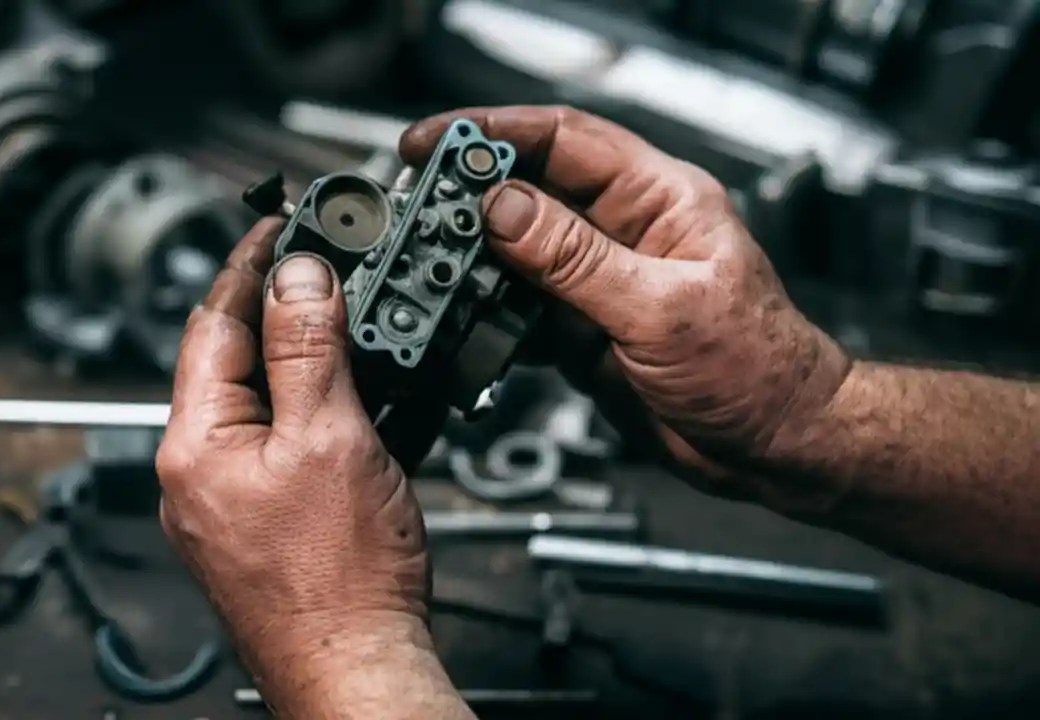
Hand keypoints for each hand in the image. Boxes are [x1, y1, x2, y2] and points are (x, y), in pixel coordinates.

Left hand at [156, 220, 440, 712]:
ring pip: (256, 402)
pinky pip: (274, 443)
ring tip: (342, 324)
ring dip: (298, 358)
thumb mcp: (332, 438)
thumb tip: (299, 277)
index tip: (278, 225)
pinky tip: (345, 399)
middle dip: (276, 307)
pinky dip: (307, 410)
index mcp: (195, 444)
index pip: (213, 322)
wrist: (357, 667)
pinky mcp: (256, 523)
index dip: (249, 264)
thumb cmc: (340, 582)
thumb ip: (310, 350)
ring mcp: (223, 502)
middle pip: (231, 360)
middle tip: (320, 265)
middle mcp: (196, 473)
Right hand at [402, 106, 851, 500]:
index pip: (564, 140)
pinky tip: (465, 314)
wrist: (773, 446)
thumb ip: (576, 259)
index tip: (436, 144)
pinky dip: (487, 309)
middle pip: (531, 190)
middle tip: (416, 206)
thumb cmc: (755, 370)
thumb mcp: (660, 308)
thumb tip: (503, 208)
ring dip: (472, 254)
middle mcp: (625, 230)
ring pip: (518, 250)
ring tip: (430, 262)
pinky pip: (521, 305)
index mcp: (659, 199)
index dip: (495, 133)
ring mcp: (600, 280)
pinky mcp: (583, 327)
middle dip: (471, 193)